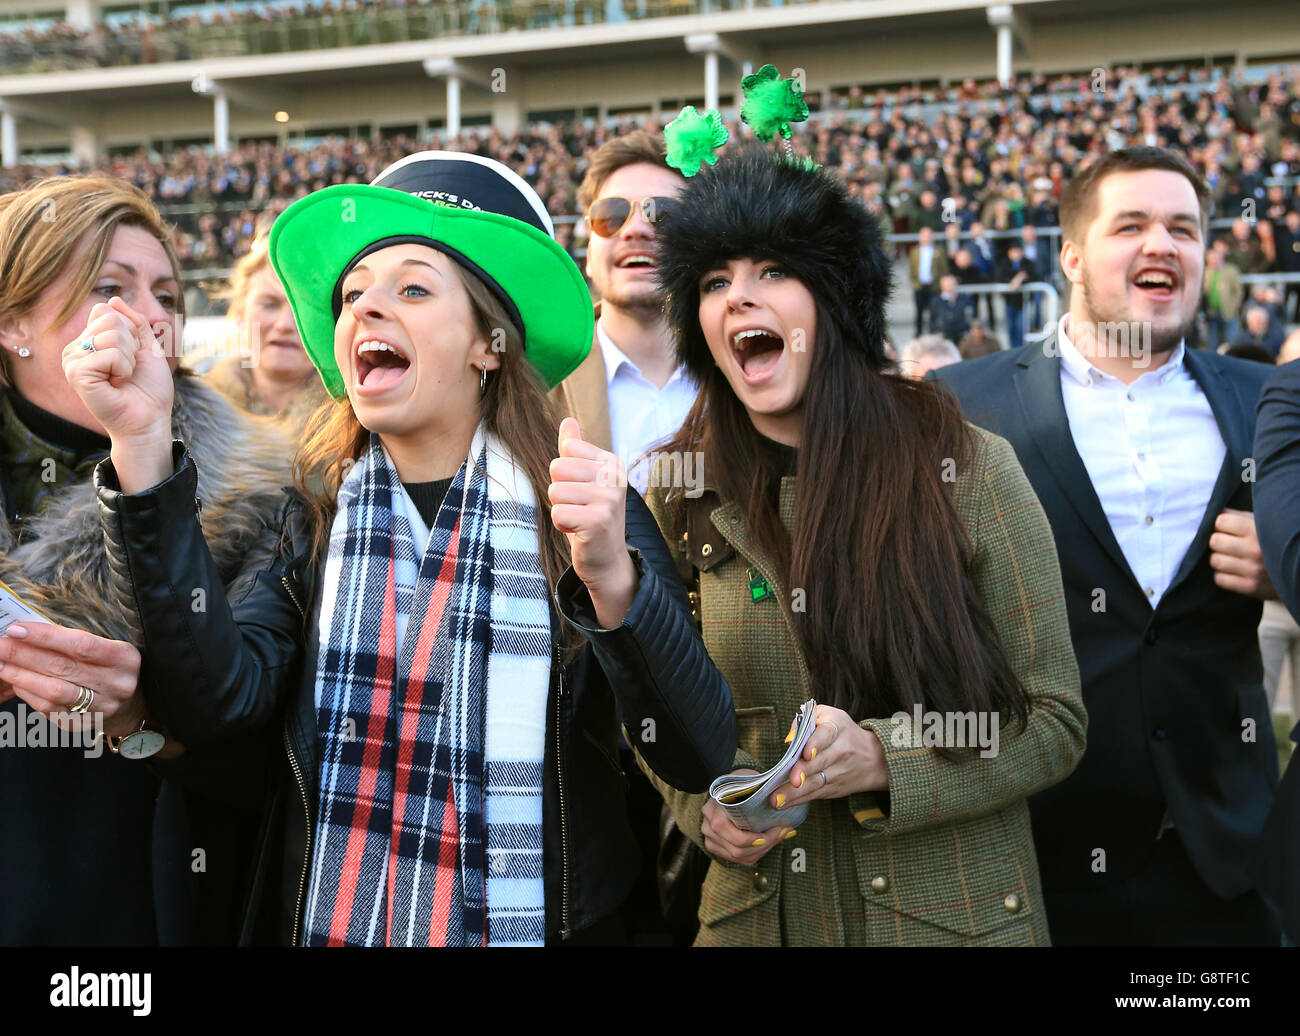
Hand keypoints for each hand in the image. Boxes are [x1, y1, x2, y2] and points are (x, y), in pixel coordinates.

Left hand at [0, 621, 145, 738]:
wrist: (131, 706)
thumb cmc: (110, 669)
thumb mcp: (106, 649)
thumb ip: (72, 642)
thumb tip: (27, 632)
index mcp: (125, 658)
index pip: (81, 644)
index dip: (46, 637)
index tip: (16, 629)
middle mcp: (117, 684)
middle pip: (63, 667)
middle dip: (24, 655)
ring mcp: (103, 707)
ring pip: (54, 691)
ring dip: (21, 676)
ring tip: (0, 665)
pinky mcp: (86, 724)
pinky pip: (51, 710)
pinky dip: (29, 695)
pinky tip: (16, 683)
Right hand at [61, 296, 173, 446]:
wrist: (150, 419)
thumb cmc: (149, 388)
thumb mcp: (147, 347)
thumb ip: (133, 322)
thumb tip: (113, 298)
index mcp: (88, 341)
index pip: (106, 311)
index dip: (131, 332)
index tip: (132, 356)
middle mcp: (75, 349)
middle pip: (110, 319)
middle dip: (132, 345)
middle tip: (128, 370)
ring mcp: (72, 361)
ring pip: (112, 335)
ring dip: (129, 359)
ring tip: (122, 378)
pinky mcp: (76, 373)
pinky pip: (110, 354)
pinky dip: (124, 369)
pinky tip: (116, 385)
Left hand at [549, 417, 637, 627]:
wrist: (607, 560)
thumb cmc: (592, 516)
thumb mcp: (585, 480)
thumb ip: (575, 450)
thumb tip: (568, 420)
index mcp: (612, 462)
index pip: (565, 451)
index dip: (564, 475)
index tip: (582, 491)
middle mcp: (615, 478)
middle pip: (556, 469)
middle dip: (559, 493)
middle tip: (578, 508)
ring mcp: (609, 499)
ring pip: (555, 492)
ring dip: (561, 510)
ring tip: (580, 520)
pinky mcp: (598, 521)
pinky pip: (557, 513)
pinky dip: (562, 526)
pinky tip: (579, 532)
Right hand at [701, 771, 791, 865]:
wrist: (729, 787)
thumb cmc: (741, 784)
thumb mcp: (750, 781)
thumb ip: (762, 792)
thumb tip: (779, 803)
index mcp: (713, 809)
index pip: (726, 831)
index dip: (750, 838)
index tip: (774, 829)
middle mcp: (708, 826)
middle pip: (736, 849)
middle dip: (764, 844)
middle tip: (783, 832)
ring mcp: (710, 839)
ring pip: (739, 857)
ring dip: (763, 850)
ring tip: (779, 836)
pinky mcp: (717, 848)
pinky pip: (739, 858)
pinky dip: (757, 853)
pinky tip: (769, 841)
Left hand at [768, 705, 888, 812]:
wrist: (874, 757)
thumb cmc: (841, 731)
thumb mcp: (827, 715)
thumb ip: (804, 721)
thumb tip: (789, 740)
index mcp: (837, 727)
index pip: (826, 734)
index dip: (816, 743)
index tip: (806, 753)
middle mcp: (841, 750)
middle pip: (820, 762)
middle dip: (803, 772)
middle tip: (791, 780)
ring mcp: (839, 772)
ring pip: (816, 782)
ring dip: (796, 792)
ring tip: (778, 799)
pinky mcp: (835, 788)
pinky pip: (816, 794)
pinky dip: (799, 799)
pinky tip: (784, 803)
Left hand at [1210, 507, 1276, 599]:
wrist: (1295, 570)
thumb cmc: (1273, 541)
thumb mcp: (1262, 523)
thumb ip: (1239, 517)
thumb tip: (1212, 511)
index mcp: (1258, 530)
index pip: (1220, 521)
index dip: (1221, 524)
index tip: (1227, 529)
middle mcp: (1255, 550)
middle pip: (1215, 541)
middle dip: (1218, 542)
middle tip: (1227, 544)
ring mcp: (1253, 570)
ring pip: (1215, 561)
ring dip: (1219, 559)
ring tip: (1229, 558)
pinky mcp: (1251, 587)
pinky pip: (1220, 579)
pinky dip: (1222, 575)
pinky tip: (1233, 571)